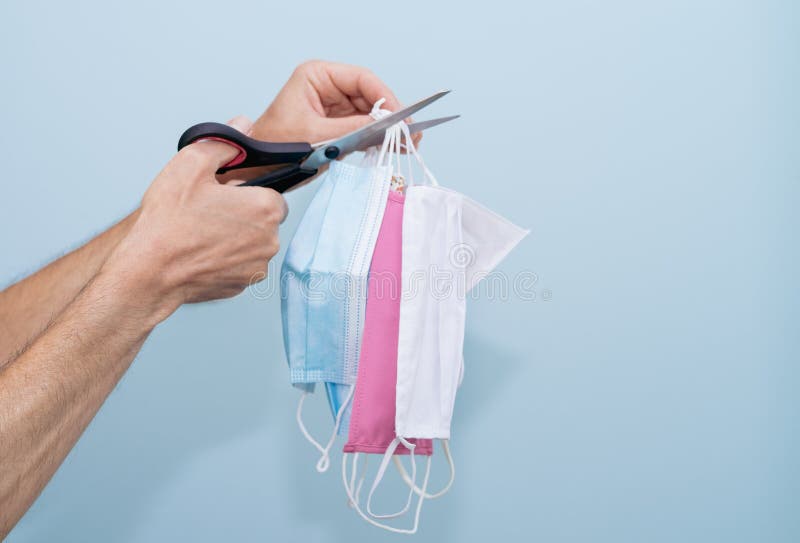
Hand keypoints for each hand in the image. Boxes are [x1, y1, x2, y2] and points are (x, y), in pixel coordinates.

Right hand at [103, 117, 285, 320]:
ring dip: (235, 237)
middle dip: (242, 214)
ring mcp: (257, 266)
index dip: (246, 191)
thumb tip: (243, 125)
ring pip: (253, 243)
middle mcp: (270, 240)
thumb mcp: (190, 165)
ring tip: (201, 233)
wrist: (148, 273)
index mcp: (265, 208)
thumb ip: (224, 143)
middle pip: (264, 219)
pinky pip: (241, 264)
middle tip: (208, 212)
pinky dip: (226, 258)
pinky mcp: (242, 285)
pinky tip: (200, 252)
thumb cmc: (168, 222)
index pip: (272, 192)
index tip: (224, 194)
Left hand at [252, 60, 421, 145]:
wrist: (259, 168)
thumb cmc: (275, 146)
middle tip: (409, 134)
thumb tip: (385, 127)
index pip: (361, 78)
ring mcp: (334, 106)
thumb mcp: (317, 136)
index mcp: (316, 76)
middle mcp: (327, 86)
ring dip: (388, 128)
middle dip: (390, 115)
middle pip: (370, 95)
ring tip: (408, 143)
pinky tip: (394, 146)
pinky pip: (364, 127)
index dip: (385, 96)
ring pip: (370, 112)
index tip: (400, 116)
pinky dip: (378, 137)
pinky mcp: (337, 124)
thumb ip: (353, 129)